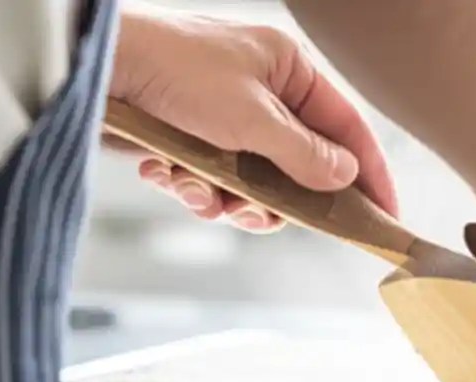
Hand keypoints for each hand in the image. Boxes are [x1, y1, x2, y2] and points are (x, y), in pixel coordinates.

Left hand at [106, 9, 396, 230]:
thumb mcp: (252, 119)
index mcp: (289, 70)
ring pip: (253, 183)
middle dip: (274, 199)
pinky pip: (213, 180)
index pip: (348, 129)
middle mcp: (262, 91)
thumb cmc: (173, 70)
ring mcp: (225, 115)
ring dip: (226, 198)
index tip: (383, 218)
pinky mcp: (190, 136)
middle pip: (298, 167)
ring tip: (198, 192)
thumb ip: (305, 155)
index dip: (369, 177)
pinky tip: (165, 174)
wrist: (91, 68)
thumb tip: (346, 177)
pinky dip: (192, 187)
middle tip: (255, 216)